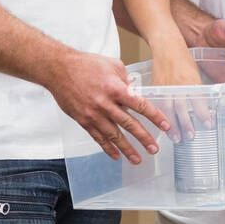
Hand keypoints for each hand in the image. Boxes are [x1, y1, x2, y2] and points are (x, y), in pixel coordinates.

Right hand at [46, 49, 169, 163]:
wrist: (59, 69)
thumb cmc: (86, 64)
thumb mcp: (113, 65)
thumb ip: (126, 80)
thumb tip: (136, 90)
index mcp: (116, 88)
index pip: (140, 105)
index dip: (154, 116)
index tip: (165, 125)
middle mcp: (105, 104)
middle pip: (129, 124)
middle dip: (143, 138)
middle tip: (154, 149)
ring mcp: (93, 114)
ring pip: (113, 135)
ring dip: (127, 149)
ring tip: (138, 159)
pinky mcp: (83, 120)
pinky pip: (97, 137)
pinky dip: (107, 148)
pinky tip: (116, 155)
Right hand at [148, 45, 209, 143]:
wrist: (166, 46)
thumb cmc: (183, 59)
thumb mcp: (195, 72)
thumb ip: (198, 89)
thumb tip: (205, 106)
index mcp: (191, 80)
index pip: (199, 99)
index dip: (203, 113)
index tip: (207, 124)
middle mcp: (178, 84)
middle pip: (182, 108)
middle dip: (186, 124)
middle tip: (190, 136)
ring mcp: (166, 86)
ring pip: (169, 109)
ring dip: (172, 125)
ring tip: (176, 138)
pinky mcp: (156, 88)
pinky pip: (158, 105)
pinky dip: (160, 117)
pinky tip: (162, 126)